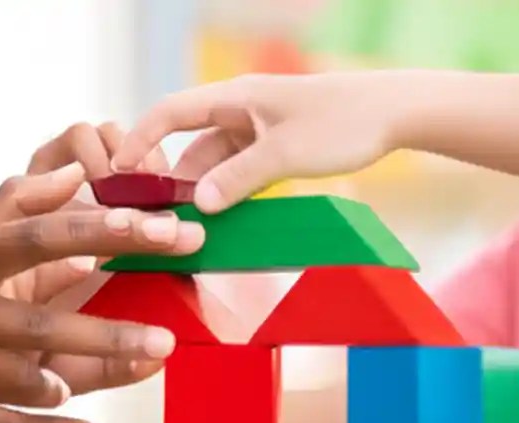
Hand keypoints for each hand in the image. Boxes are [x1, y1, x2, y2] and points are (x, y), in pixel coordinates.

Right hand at [0, 164, 202, 422]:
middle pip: (38, 317)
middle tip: (168, 338)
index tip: (167, 230)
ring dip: (82, 379)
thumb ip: (0, 216)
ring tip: (137, 372)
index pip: (37, 234)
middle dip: (110, 329)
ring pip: (22, 375)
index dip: (107, 230)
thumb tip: (69, 175)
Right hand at [112, 73, 405, 212]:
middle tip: (155, 217)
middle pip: (189, 144)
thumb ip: (238, 179)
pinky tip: (225, 220)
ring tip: (189, 227)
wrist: (400, 112)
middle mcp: (241, 110)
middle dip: (170, 180)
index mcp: (235, 98)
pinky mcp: (276, 145)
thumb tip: (199, 206)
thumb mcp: (285, 154)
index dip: (139, 141)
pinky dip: (228, 193)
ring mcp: (258, 128)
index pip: (169, 113)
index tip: (118, 174)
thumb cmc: (344, 122)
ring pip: (214, 162)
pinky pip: (238, 170)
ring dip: (202, 192)